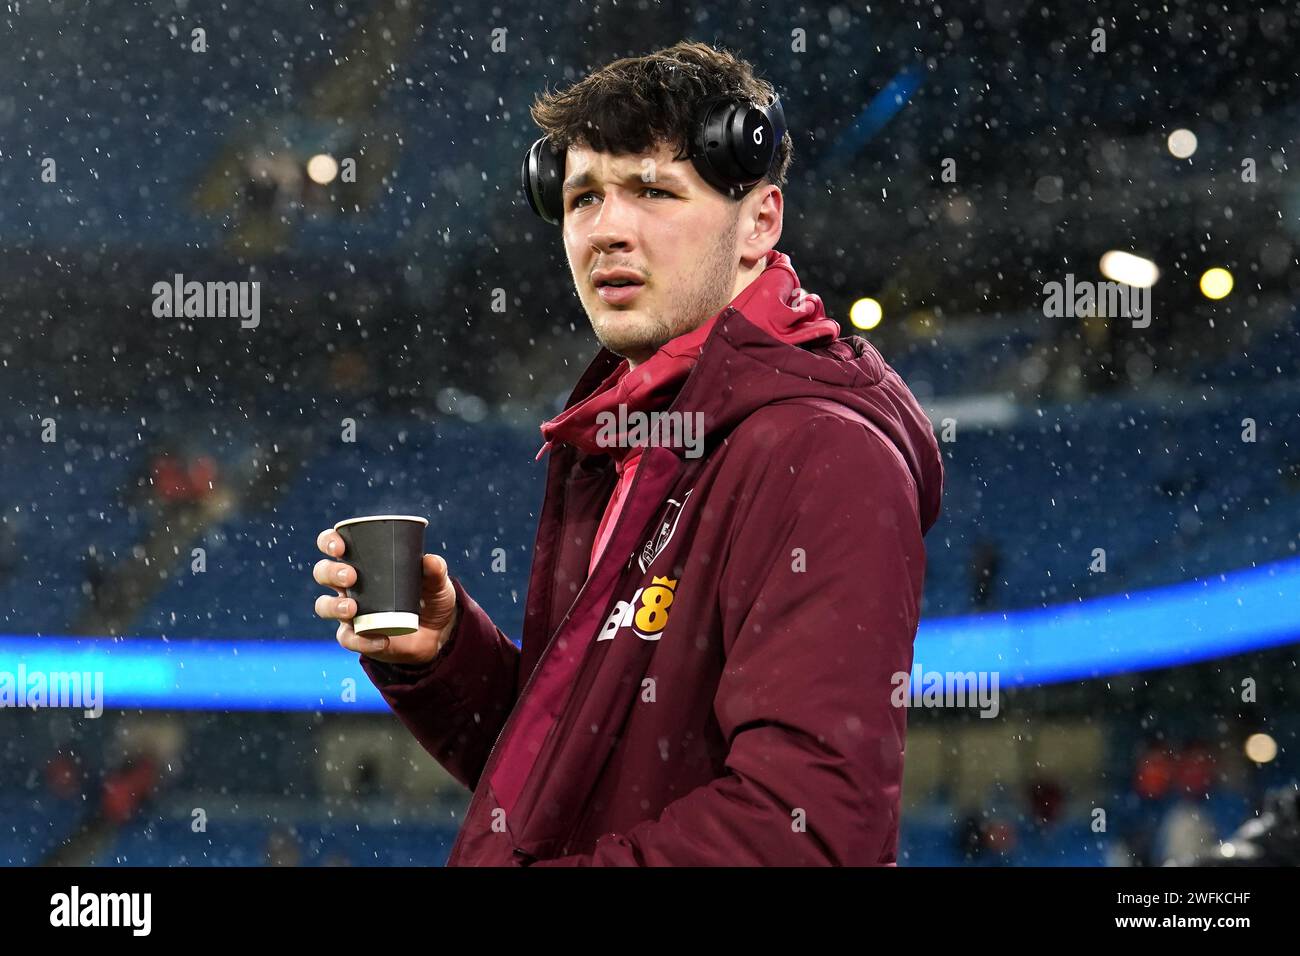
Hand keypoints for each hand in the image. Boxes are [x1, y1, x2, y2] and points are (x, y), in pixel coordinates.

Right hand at [313, 528, 459, 665]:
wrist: (438, 633)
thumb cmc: (431, 597)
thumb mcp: (437, 583)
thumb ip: (436, 571)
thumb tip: (430, 561)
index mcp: (364, 562)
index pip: (335, 545)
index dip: (329, 541)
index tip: (339, 546)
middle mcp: (350, 585)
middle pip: (323, 573)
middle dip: (330, 572)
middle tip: (351, 576)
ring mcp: (351, 612)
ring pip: (324, 606)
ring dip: (334, 606)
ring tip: (352, 609)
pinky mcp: (358, 637)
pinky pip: (349, 639)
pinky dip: (362, 641)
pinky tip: (381, 639)